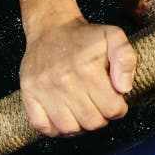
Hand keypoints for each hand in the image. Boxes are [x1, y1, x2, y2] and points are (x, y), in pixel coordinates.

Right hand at [19, 18, 136, 136]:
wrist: (52, 26)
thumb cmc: (85, 36)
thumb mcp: (113, 36)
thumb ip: (126, 59)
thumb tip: (123, 88)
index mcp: (88, 67)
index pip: (112, 109)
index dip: (118, 108)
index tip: (114, 99)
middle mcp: (64, 80)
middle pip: (92, 122)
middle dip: (101, 117)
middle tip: (99, 104)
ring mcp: (44, 88)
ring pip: (69, 129)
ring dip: (80, 125)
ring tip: (83, 109)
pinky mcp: (28, 93)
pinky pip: (43, 127)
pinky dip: (56, 128)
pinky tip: (65, 115)